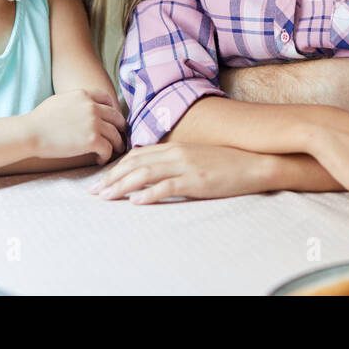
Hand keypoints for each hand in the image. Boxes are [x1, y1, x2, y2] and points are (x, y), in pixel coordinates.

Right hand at [27, 89, 125, 163]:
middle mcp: (92, 107)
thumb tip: (81, 106)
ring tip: (113, 151)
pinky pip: (108, 149)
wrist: (30, 133)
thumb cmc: (39, 120)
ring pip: (115, 135)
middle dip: (120, 128)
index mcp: (84, 95)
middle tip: (119, 137)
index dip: (113, 109)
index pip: (107, 98)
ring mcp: (93, 123)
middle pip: (116, 117)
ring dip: (116, 144)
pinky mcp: (92, 140)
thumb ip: (75, 101)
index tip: (112, 120)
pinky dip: (106, 156)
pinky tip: (100, 160)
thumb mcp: (59, 100)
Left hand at [88, 142, 270, 203]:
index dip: (115, 168)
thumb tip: (151, 169)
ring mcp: (185, 165)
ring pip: (145, 174)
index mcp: (174, 146)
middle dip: (111, 178)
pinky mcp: (196, 180)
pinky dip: (149, 194)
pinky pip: (167, 187)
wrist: (254, 163)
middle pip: (135, 164)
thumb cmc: (225, 162)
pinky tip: (136, 202)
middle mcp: (175, 153)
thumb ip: (173, 160)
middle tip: (94, 192)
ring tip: (107, 197)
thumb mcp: (194, 156)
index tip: (100, 181)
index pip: (136, 155)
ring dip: (122, 186)